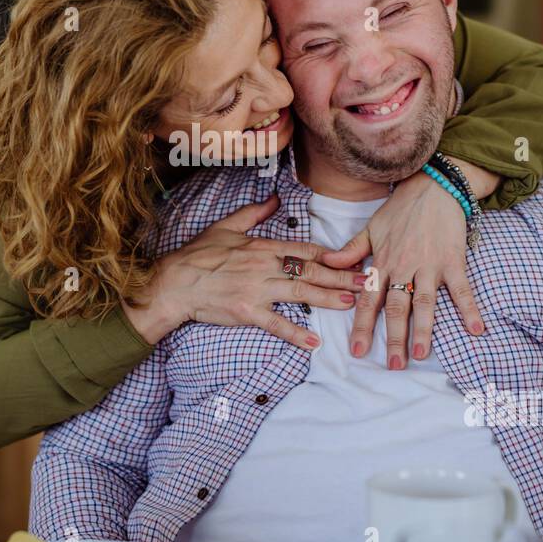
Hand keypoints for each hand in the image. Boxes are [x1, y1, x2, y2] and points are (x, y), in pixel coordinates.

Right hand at [123, 195, 364, 348]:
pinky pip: (276, 323)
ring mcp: (257, 289)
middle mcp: (264, 265)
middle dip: (342, 277)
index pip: (304, 249)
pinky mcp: (247, 312)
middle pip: (310, 271)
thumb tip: (273, 199)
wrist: (174, 282)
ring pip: (300, 293)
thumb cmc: (198, 255)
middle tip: (368, 283)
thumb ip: (253, 213)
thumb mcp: (225, 227)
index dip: (331, 255)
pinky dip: (295, 333)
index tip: (354, 259)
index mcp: (262, 245)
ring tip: (353, 303)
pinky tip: (314, 342)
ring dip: (328, 298)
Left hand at [320, 172, 484, 369]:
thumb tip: (327, 263)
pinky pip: (461, 289)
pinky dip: (468, 309)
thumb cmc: (401, 209)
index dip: (361, 326)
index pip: (368, 299)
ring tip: (422, 354)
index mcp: (383, 262)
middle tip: (393, 365)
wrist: (433, 185)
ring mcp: (429, 265)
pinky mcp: (452, 261)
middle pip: (396, 307)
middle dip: (393, 338)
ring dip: (424, 330)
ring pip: (424, 302)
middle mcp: (404, 267)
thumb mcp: (371, 227)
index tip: (357, 351)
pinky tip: (475, 330)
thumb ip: (351, 250)